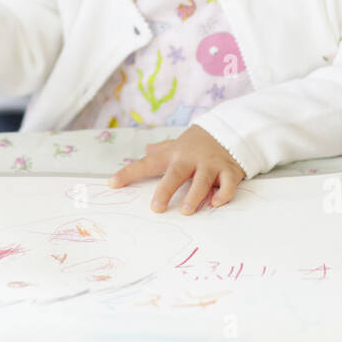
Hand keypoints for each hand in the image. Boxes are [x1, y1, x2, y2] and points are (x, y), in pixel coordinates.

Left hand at [108, 125, 245, 214]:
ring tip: (186, 210)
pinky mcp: (229, 170)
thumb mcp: (177, 144)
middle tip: (156, 208)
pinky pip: (227, 183)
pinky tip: (215, 203)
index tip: (112, 184)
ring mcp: (210, 164)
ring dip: (194, 195)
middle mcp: (190, 159)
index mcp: (173, 155)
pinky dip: (223, 193)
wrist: (229, 130)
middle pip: (175, 173)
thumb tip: (145, 149)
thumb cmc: (197, 144)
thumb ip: (161, 149)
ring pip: (202, 180)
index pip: (147, 163)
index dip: (129, 173)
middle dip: (165, 190)